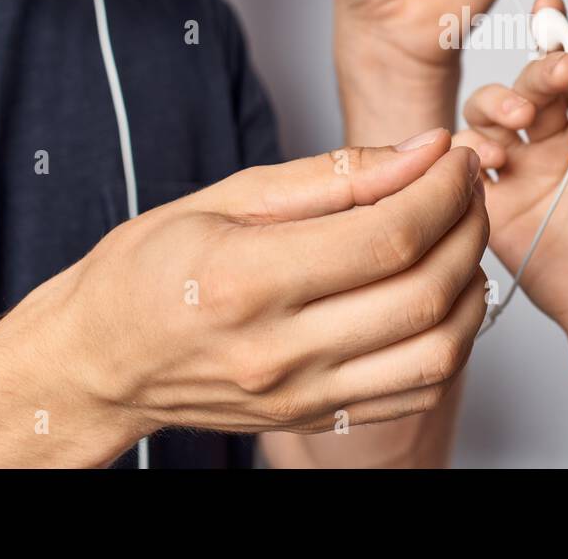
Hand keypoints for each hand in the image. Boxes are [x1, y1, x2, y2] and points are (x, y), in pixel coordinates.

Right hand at [54, 131, 488, 439]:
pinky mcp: (317, 418)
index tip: (454, 159)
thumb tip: (421, 150)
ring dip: (470, 286)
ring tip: (458, 238)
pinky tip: (440, 294)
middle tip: (465, 188)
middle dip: (467, 227)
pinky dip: (451, 338)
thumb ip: (334, 175)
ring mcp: (303, 395)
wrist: (98, 362)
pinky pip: (418, 390)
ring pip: (436, 351)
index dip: (442, 191)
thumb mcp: (227, 197)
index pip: (388, 238)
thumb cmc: (147, 272)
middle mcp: (279, 351)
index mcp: (248, 282)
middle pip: (423, 292)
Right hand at [454, 0, 567, 371]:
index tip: (550, 8)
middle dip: (527, 77)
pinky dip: (466, 154)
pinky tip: (489, 159)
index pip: (567, 68)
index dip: (554, 35)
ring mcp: (521, 177)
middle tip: (545, 90)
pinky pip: (464, 172)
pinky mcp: (495, 212)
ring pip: (485, 121)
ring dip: (494, 109)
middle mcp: (553, 146)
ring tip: (516, 126)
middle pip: (521, 88)